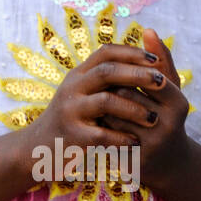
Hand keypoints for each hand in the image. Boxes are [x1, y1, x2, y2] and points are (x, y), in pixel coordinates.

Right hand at [15, 40, 169, 182]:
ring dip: (134, 109)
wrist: (38, 147)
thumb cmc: (72, 117)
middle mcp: (72, 87)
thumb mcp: (85, 91)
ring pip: (105, 101)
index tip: (156, 60)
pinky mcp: (71, 135)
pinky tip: (135, 141)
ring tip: (154, 118)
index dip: (132, 53)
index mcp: (79, 74)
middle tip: (162, 82)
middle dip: (138, 75)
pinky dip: (121, 137)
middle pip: (107, 72)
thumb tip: (134, 55)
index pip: (106, 53)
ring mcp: (70, 111)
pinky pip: (101, 134)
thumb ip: (107, 76)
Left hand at [99, 27, 189, 186]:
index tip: (121, 73)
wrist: (169, 163)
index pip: (145, 77)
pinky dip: (100, 128)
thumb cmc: (166, 116)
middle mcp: (167, 125)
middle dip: (111, 90)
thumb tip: (147, 30)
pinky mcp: (134, 161)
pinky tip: (98, 124)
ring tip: (98, 104)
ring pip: (113, 116)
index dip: (128, 73)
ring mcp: (151, 146)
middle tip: (101, 87)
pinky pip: (108, 137)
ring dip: (102, 108)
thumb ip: (161, 59)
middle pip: (125, 95)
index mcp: (178, 104)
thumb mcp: (170, 89)